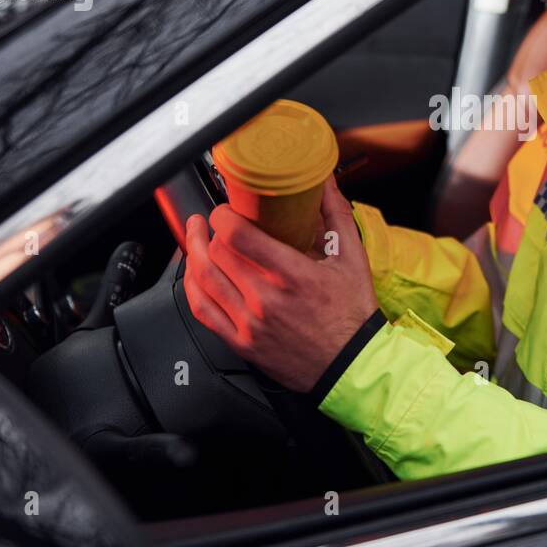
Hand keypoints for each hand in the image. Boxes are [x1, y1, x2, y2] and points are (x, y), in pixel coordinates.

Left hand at [182, 176, 378, 392]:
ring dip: (194, 252)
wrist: (351, 365)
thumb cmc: (353, 314)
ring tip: (195, 237)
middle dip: (208, 230)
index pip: (239, 236)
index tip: (226, 210)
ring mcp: (251, 323)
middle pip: (218, 253)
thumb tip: (325, 181)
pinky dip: (193, 287)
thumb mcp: (352, 258)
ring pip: (204, 279)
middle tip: (212, 221)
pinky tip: (195, 274)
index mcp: (293, 274)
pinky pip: (203, 311)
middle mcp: (267, 299)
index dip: (223, 216)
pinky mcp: (242, 342)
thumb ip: (335, 214)